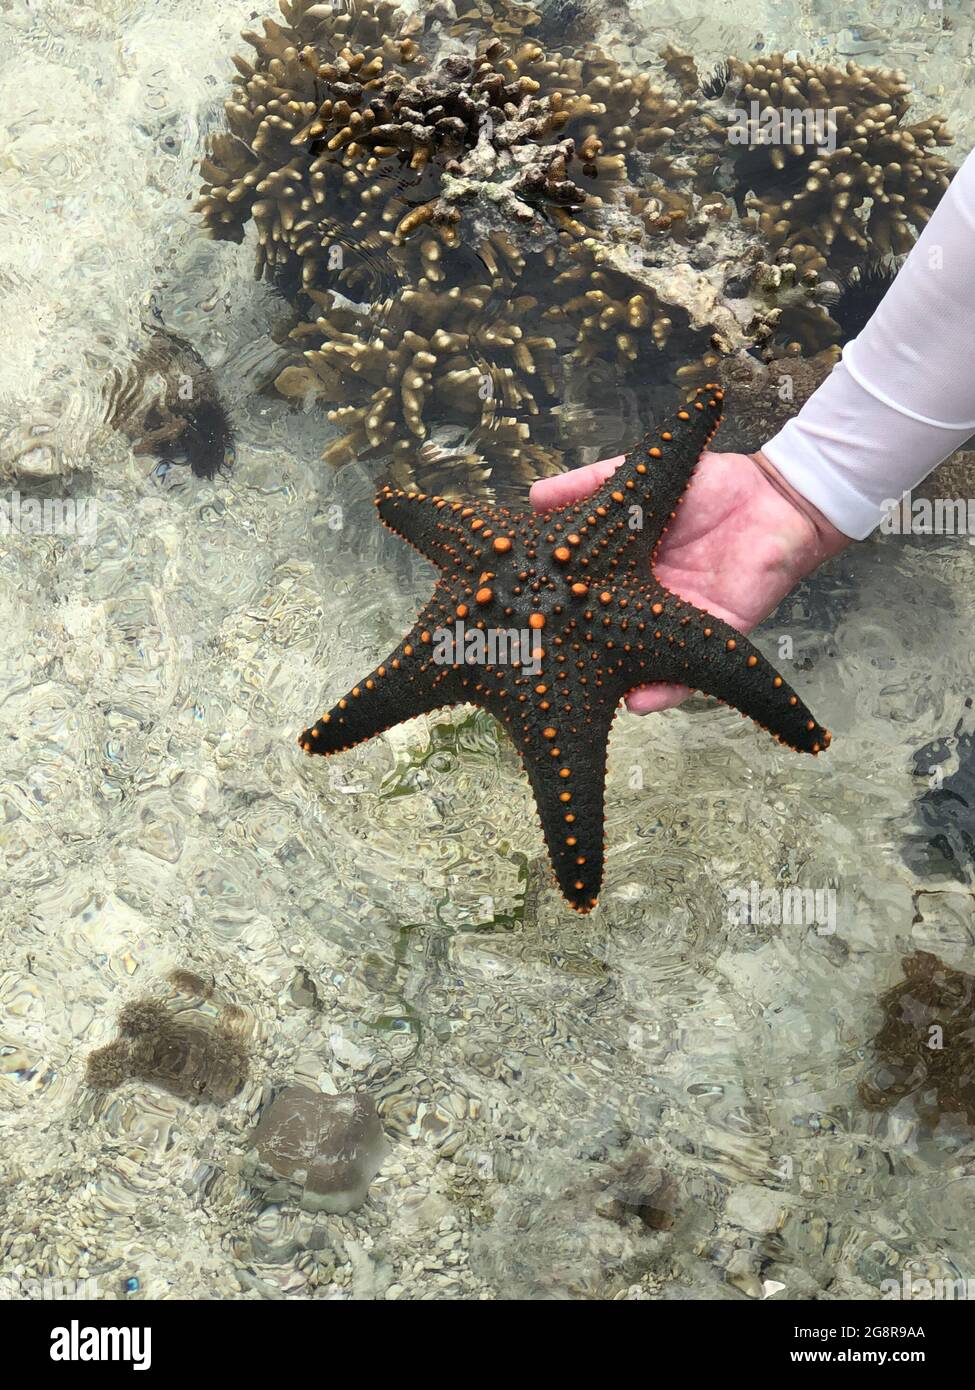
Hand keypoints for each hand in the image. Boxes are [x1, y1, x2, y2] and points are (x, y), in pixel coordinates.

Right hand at [530, 448, 848, 713]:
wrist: (774, 496)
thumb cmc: (707, 485)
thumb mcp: (634, 480)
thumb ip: (586, 485)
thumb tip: (530, 496)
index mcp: (621, 572)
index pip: (578, 598)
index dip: (549, 611)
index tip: (514, 627)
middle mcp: (644, 605)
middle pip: (603, 639)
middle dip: (575, 658)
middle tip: (538, 675)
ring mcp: (677, 625)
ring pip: (639, 665)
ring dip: (613, 686)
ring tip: (583, 703)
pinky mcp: (714, 635)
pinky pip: (689, 674)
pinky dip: (665, 693)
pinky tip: (640, 702)